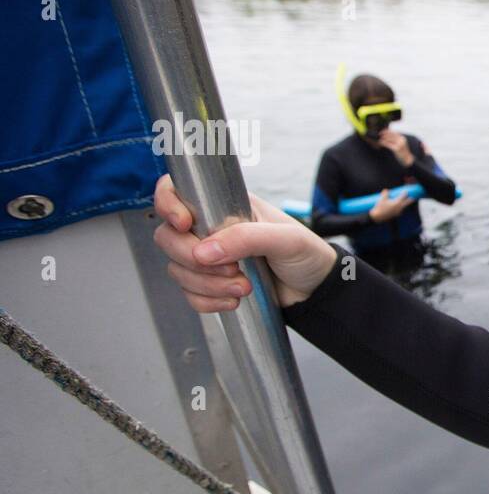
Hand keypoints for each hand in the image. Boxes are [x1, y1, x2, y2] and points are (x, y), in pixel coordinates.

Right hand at [151, 174, 336, 309]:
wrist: (316, 290)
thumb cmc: (307, 254)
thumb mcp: (285, 238)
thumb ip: (246, 238)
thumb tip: (204, 252)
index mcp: (225, 204)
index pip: (177, 191)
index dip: (169, 204)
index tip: (184, 224)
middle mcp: (210, 228)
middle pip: (168, 237)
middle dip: (192, 258)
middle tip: (230, 269)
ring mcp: (208, 257)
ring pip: (178, 269)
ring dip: (207, 284)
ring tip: (244, 287)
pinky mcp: (210, 283)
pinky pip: (189, 294)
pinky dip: (207, 301)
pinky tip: (234, 301)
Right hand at [368, 188, 414, 222]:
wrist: (377, 217)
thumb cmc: (379, 207)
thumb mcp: (382, 199)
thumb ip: (385, 193)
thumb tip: (386, 190)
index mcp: (396, 203)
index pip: (402, 197)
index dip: (404, 193)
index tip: (405, 191)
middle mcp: (398, 208)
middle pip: (406, 203)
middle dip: (409, 201)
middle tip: (412, 198)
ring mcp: (397, 213)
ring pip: (403, 208)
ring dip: (404, 206)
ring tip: (405, 203)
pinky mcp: (395, 216)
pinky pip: (400, 212)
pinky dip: (400, 209)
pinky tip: (399, 209)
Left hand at [379, 128, 413, 166]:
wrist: (407, 159)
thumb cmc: (402, 152)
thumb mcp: (400, 143)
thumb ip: (396, 139)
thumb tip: (386, 135)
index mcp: (402, 137)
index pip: (392, 132)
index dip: (386, 131)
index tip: (381, 132)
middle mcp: (401, 139)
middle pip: (390, 135)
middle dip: (383, 135)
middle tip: (378, 136)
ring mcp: (399, 144)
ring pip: (388, 139)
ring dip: (382, 139)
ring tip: (378, 141)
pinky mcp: (396, 148)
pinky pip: (387, 144)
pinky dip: (383, 143)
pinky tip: (380, 144)